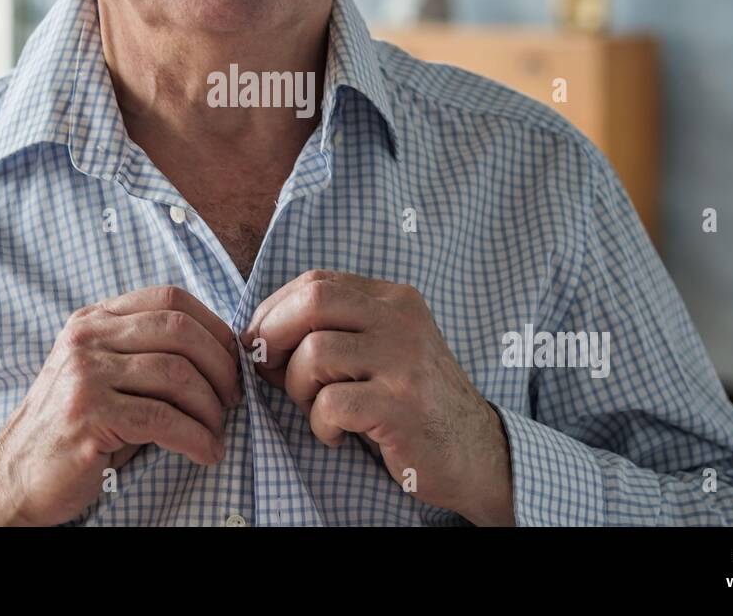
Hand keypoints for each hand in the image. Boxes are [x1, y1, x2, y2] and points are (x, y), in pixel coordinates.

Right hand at [0, 286, 241, 525]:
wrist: (14, 476)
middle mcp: (86, 339)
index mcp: (93, 320)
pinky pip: (163, 420)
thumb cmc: (72, 428)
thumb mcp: (101, 374)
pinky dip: (196, 438)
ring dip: (211, 408)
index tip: (233, 358)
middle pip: (180, 331)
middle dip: (221, 366)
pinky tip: (207, 452)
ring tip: (218, 430)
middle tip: (234, 398)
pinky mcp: (89, 416)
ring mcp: (84, 375)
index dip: (213, 326)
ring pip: (176, 375)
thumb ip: (144, 352)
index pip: (169, 298)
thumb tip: (220, 351)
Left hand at [241, 269, 513, 524]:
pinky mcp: (401, 406)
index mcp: (393, 298)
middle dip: (273, 336)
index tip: (261, 342)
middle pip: (312, 301)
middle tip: (270, 370)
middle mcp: (401, 320)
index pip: (316, 282)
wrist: (475, 451)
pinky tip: (337, 434)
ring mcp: (404, 362)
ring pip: (314, 353)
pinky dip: (320, 424)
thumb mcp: (380, 349)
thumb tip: (257, 335)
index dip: (274, 310)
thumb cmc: (410, 401)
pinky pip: (330, 404)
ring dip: (297, 387)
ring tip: (317, 408)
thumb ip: (332, 330)